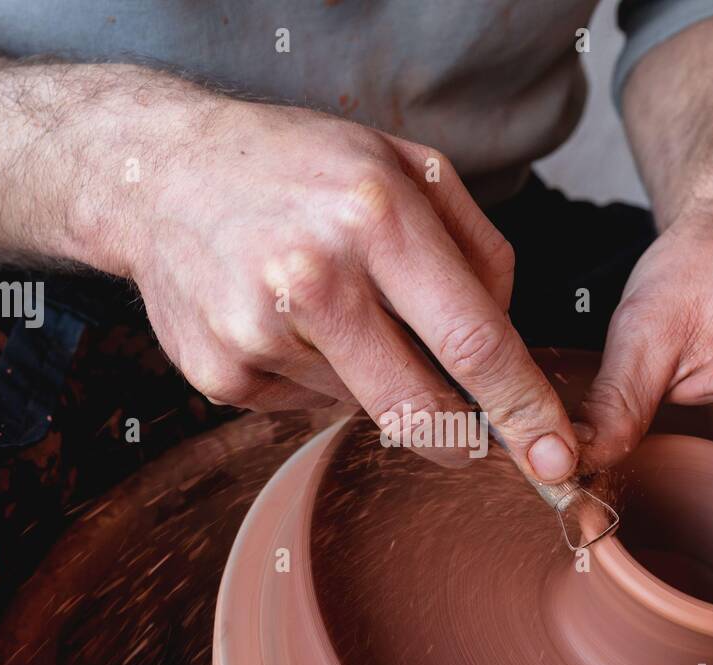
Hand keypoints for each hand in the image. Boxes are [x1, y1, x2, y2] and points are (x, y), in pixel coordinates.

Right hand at [89, 98, 577, 481]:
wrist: (154, 175)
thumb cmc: (295, 165)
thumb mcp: (402, 162)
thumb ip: (477, 245)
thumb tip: (507, 335)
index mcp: (373, 216)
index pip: (472, 338)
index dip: (523, 406)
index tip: (557, 453)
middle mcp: (313, 278)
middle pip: (420, 409)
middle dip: (465, 440)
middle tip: (482, 443)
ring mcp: (258, 334)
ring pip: (365, 403)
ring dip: (373, 376)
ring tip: (329, 306)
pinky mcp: (221, 374)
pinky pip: (307, 405)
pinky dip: (317, 375)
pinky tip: (282, 319)